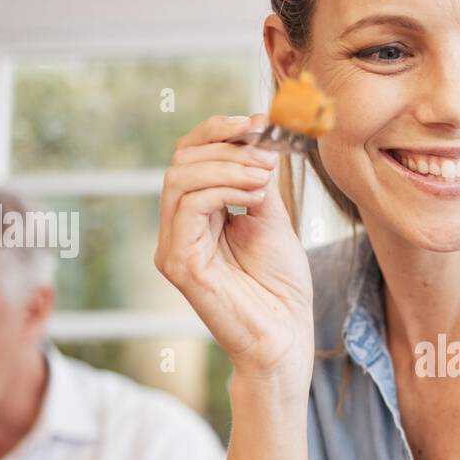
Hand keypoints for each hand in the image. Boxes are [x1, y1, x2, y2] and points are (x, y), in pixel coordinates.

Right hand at [155, 113, 314, 384]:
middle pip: (181, 162)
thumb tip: (257, 134)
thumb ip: (256, 180)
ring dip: (227, 167)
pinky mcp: (177, 264)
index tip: (257, 123)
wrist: (286, 335)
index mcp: (198, 216)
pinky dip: (222, 190)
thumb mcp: (272, 219)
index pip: (191, 156)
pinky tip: (255, 196)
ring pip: (180, 179)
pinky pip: (187, 207)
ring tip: (265, 177)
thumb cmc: (280, 288)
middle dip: (226, 148)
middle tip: (266, 155)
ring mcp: (173, 247)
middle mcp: (178, 229)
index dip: (218, 131)